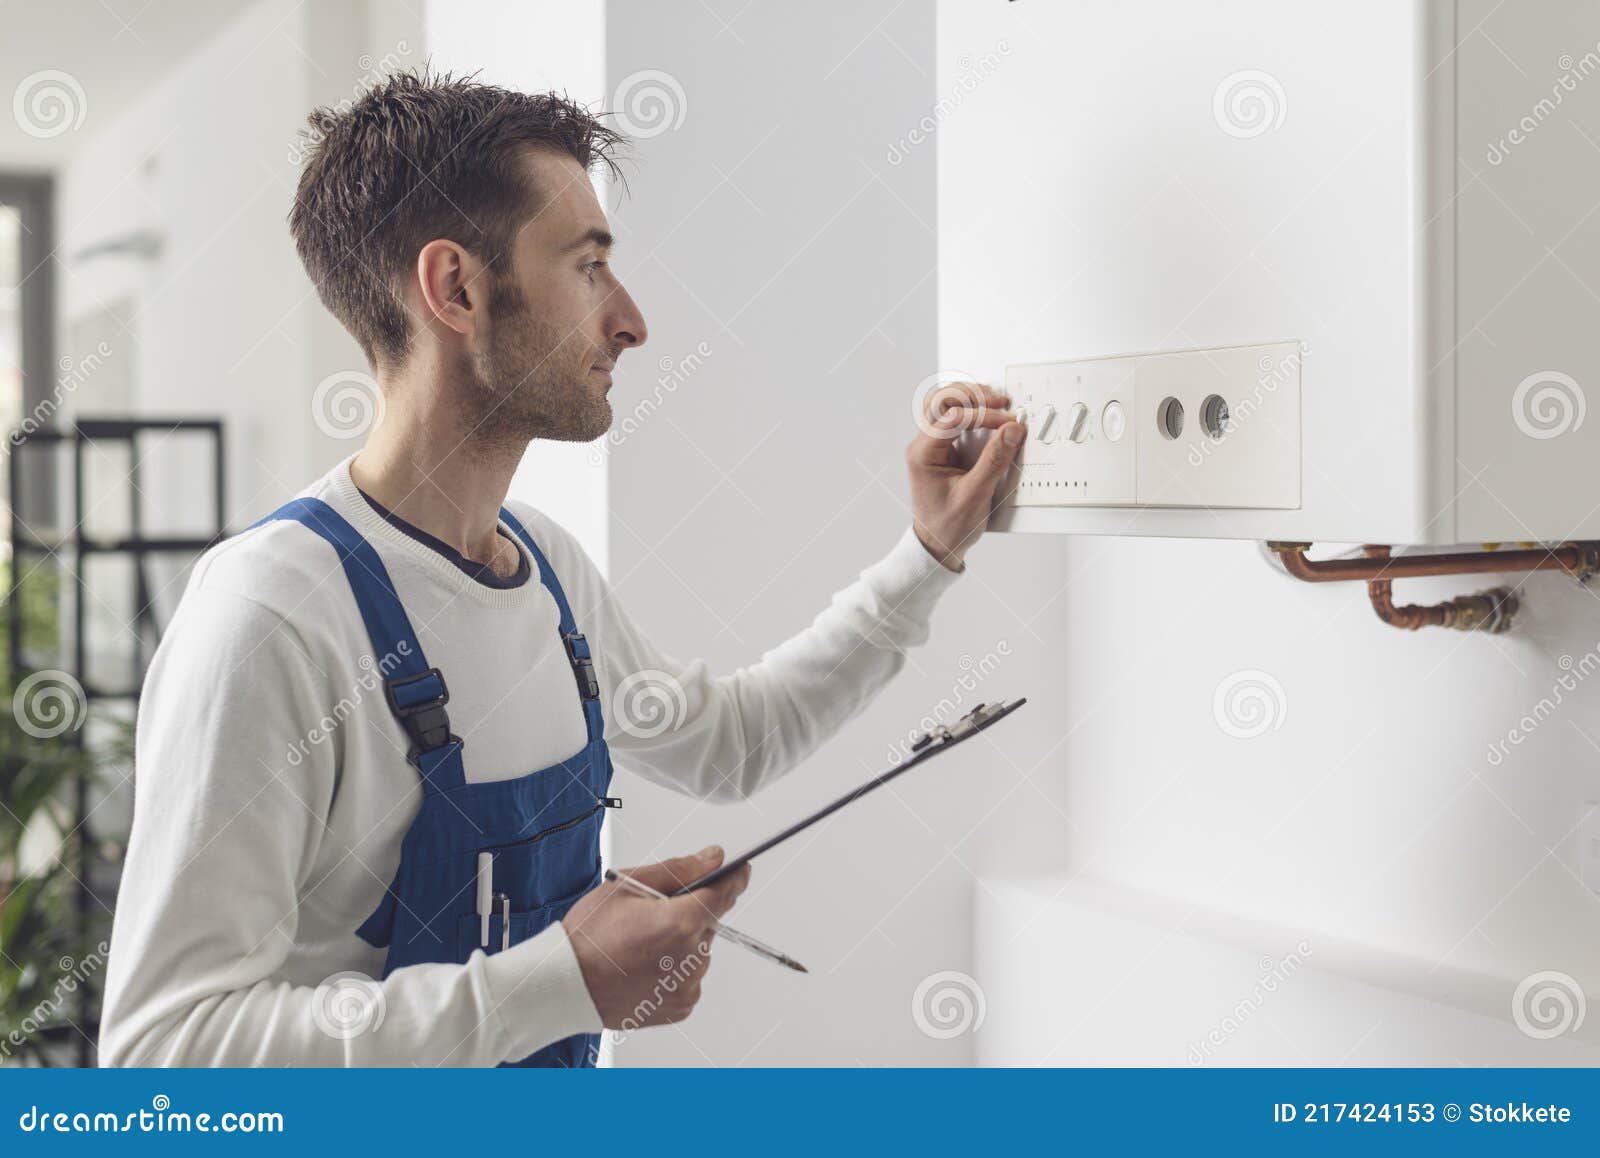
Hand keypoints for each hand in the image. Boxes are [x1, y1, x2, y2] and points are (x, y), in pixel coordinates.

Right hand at [561, 846, 751, 1030]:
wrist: (565, 986)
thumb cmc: (589, 937)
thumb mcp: (628, 886)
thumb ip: (679, 869)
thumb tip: (713, 858)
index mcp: (682, 923)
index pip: (725, 893)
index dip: (734, 878)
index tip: (740, 870)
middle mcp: (691, 958)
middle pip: (707, 923)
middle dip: (688, 913)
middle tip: (650, 916)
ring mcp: (687, 986)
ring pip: (698, 951)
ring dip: (681, 943)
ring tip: (640, 945)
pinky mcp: (680, 1006)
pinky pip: (688, 977)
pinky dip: (674, 969)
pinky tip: (644, 966)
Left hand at [907, 381, 1024, 568]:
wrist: (937, 546)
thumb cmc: (949, 526)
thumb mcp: (975, 496)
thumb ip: (994, 461)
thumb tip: (1012, 430)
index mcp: (922, 454)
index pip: (952, 417)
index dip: (983, 415)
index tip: (1009, 423)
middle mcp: (923, 444)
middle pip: (940, 400)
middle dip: (972, 395)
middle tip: (1001, 401)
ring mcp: (932, 444)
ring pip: (944, 403)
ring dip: (970, 397)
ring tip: (997, 401)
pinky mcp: (943, 448)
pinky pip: (953, 418)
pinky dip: (971, 410)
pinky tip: (990, 412)